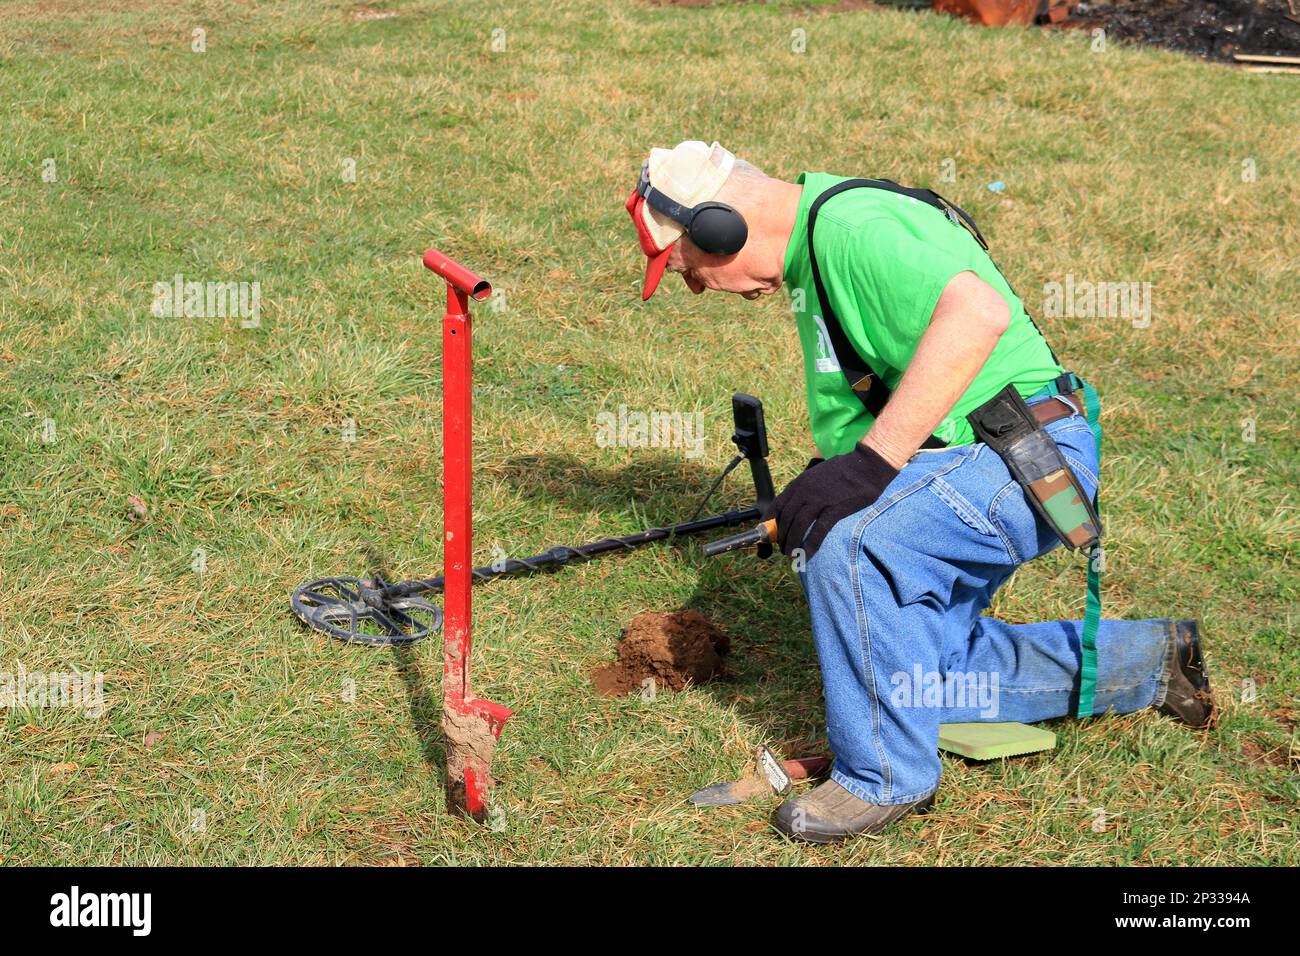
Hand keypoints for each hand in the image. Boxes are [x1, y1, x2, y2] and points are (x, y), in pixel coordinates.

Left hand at [762, 444, 899, 558]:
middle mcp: (804, 491)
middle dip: (781, 537)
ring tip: (790, 555)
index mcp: (799, 484)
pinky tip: (806, 554)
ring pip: (798, 526)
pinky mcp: (835, 509)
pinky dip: (810, 544)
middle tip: (782, 548)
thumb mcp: (816, 475)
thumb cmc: (843, 471)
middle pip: (785, 519)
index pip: (776, 506)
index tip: (766, 535)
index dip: (769, 523)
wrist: (866, 465)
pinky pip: (818, 530)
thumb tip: (797, 506)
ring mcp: (819, 500)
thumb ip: (805, 489)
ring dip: (791, 543)